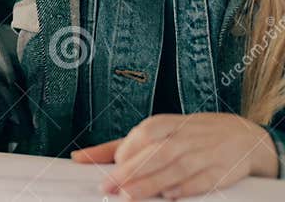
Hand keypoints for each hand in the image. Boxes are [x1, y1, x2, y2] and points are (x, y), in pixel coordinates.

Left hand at [72, 113, 278, 199]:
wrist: (241, 136)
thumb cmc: (187, 135)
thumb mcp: (153, 133)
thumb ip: (116, 147)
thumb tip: (78, 157)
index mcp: (164, 124)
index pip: (143, 135)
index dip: (127, 153)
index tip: (111, 169)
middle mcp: (183, 137)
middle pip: (155, 153)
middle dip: (132, 171)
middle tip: (110, 188)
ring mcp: (204, 153)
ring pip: (175, 168)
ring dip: (153, 183)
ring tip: (130, 196)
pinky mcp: (222, 170)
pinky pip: (203, 179)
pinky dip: (187, 188)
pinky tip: (171, 196)